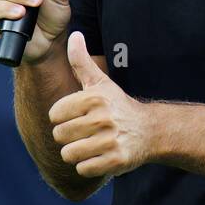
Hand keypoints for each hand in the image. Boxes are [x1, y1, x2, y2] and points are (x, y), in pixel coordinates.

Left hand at [50, 31, 153, 177]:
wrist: (150, 130)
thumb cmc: (118, 105)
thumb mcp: (101, 82)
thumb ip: (81, 61)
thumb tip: (74, 35)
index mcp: (93, 98)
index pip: (54, 115)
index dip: (63, 117)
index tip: (79, 116)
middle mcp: (102, 119)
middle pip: (59, 136)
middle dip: (69, 137)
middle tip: (86, 132)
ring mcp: (109, 141)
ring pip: (68, 154)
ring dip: (77, 153)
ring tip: (91, 144)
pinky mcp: (115, 161)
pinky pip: (83, 169)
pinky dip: (88, 166)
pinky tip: (100, 156)